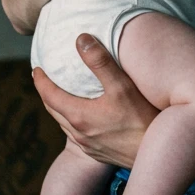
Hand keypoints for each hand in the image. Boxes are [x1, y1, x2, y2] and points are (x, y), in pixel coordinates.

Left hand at [33, 34, 157, 167]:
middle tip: (44, 80)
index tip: (36, 69)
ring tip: (62, 95)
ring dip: (59, 108)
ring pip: (65, 124)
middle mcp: (79, 134)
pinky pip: (77, 135)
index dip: (40, 81)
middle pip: (54, 111)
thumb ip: (100, 62)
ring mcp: (88, 146)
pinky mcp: (99, 153)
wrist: (158, 154)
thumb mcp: (122, 86)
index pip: (49, 96)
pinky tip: (85, 117)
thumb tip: (81, 39)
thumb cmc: (142, 118)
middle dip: (47, 94)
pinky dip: (73, 121)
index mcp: (79, 116)